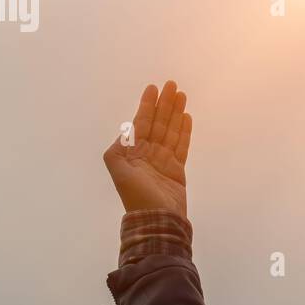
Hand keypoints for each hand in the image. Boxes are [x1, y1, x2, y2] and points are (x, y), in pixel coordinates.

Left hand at [103, 80, 192, 215]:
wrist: (158, 219)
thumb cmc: (137, 196)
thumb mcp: (118, 171)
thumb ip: (117, 149)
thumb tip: (125, 132)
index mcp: (133, 152)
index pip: (141, 123)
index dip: (147, 105)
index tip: (153, 88)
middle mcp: (148, 153)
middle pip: (158, 123)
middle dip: (164, 104)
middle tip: (172, 85)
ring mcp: (163, 160)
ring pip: (171, 131)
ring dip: (176, 113)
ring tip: (182, 96)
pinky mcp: (177, 169)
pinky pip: (181, 145)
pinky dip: (184, 131)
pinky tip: (186, 117)